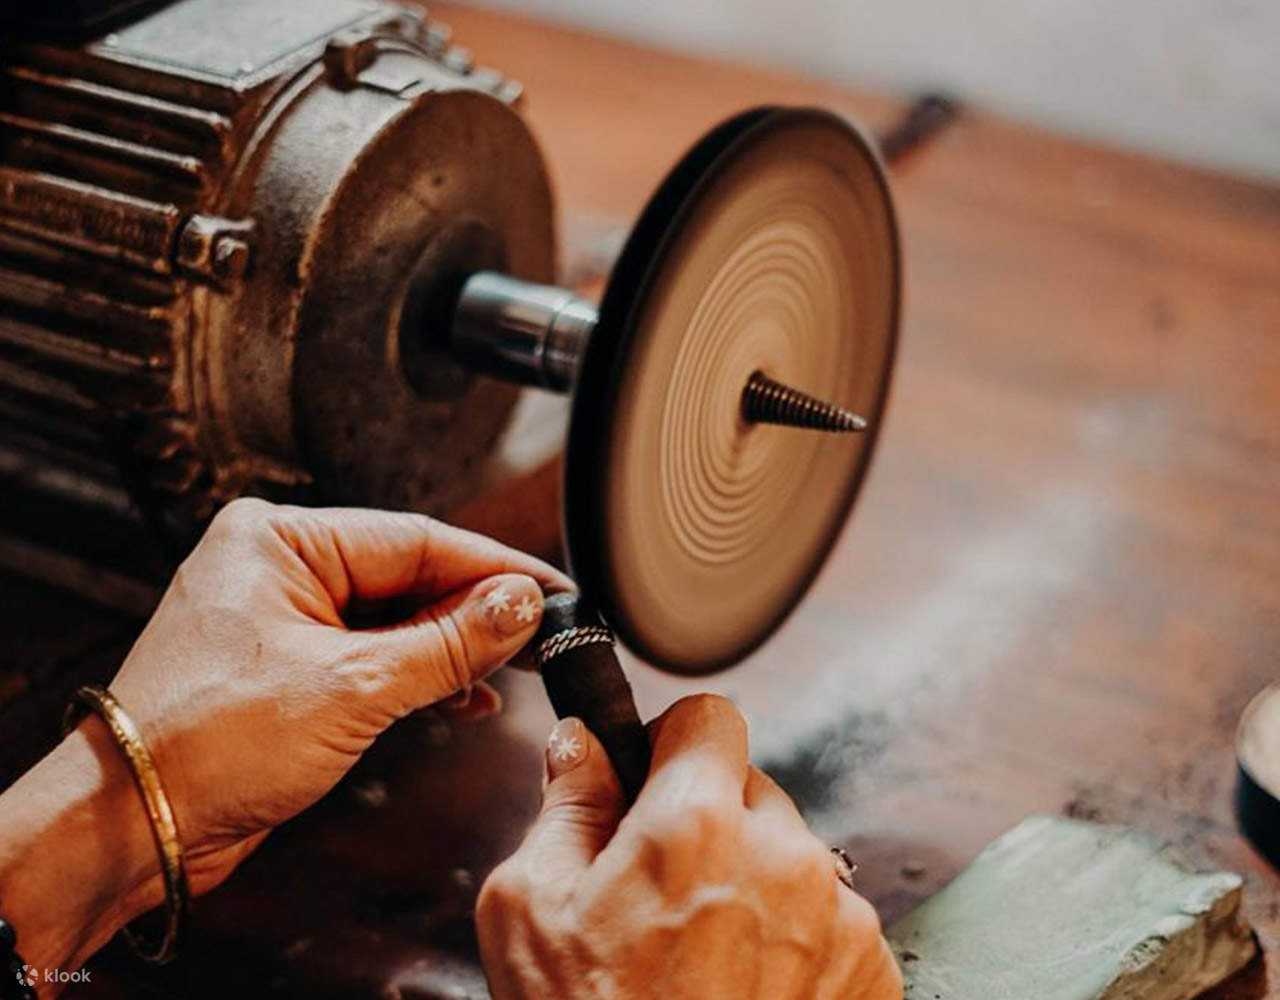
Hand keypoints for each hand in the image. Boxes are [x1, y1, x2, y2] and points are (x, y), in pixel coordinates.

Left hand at [0, 500, 570, 975]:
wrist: (133, 823)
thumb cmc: (206, 744)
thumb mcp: (352, 687)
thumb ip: (447, 643)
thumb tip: (519, 604)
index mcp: (282, 540)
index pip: (417, 539)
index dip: (494, 568)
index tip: (553, 590)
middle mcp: (281, 567)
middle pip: (409, 577)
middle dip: (476, 611)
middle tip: (543, 632)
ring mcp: (285, 618)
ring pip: (396, 619)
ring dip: (453, 647)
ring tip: (512, 668)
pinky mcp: (290, 666)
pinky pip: (373, 654)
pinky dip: (419, 676)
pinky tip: (464, 696)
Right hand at [476, 695, 901, 999]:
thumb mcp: (530, 908)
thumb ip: (567, 804)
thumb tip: (583, 744)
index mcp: (698, 825)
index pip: (711, 718)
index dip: (674, 744)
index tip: (656, 777)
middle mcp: (785, 859)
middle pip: (752, 790)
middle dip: (711, 821)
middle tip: (665, 892)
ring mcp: (840, 918)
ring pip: (792, 856)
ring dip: (757, 883)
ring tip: (705, 958)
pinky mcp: (871, 971)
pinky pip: (831, 917)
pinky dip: (796, 939)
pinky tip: (745, 987)